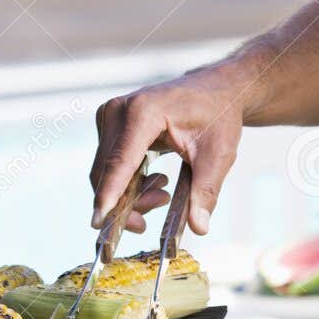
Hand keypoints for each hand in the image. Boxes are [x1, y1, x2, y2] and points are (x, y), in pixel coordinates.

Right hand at [91, 67, 246, 237]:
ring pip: (105, 172)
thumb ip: (206, 190)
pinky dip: (127, 183)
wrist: (215, 91)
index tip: (99, 222)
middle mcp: (119, 110)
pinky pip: (109, 165)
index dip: (110, 194)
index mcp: (145, 111)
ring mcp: (110, 115)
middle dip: (126, 205)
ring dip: (129, 196)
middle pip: (107, 172)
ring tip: (163, 197)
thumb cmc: (218, 116)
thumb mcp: (219, 155)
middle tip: (149, 223)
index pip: (121, 161)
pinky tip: (156, 182)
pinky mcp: (110, 125)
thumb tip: (199, 227)